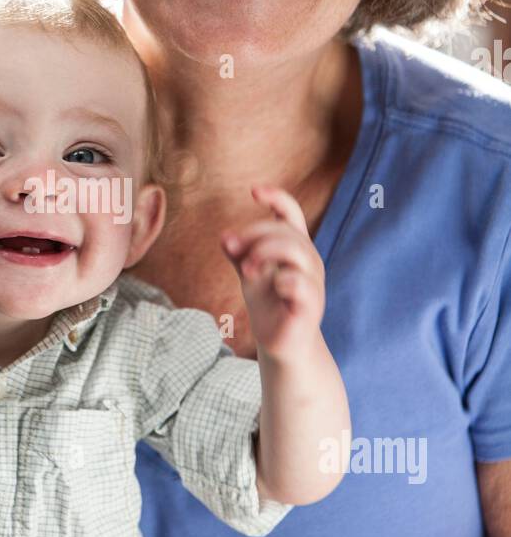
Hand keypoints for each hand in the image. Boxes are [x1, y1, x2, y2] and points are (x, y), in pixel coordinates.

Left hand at [222, 184, 324, 360]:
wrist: (280, 344)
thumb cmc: (268, 305)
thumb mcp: (249, 273)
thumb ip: (240, 254)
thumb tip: (224, 237)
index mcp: (295, 247)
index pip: (291, 213)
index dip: (276, 198)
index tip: (253, 191)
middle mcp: (308, 260)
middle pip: (285, 231)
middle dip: (254, 234)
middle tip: (231, 248)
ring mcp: (312, 282)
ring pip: (296, 250)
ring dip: (265, 253)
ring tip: (246, 270)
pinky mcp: (311, 305)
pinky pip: (299, 283)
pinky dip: (282, 281)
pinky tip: (274, 289)